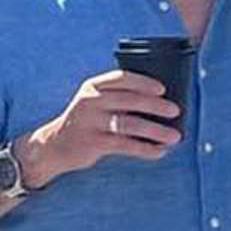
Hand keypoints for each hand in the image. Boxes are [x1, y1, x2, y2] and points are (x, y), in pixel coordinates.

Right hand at [25, 70, 182, 184]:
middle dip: (156, 106)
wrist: (53, 146)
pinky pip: (125, 145)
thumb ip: (120, 98)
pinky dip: (145, 149)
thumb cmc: (87, 122)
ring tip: (176, 136)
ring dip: (156, 131)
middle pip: (130, 101)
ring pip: (130, 124)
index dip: (144, 82)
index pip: (121, 78)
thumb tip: (163, 103)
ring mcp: (90, 122)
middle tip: (176, 111)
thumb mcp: (96, 103)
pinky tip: (160, 152)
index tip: (163, 89)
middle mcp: (90, 101)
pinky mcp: (92, 143)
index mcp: (93, 87)